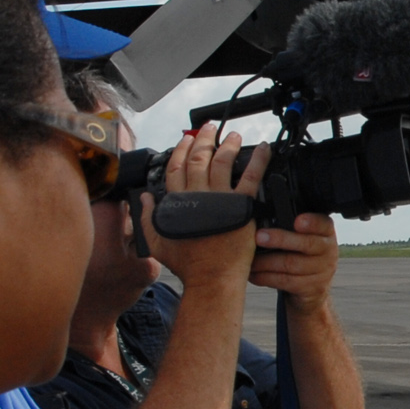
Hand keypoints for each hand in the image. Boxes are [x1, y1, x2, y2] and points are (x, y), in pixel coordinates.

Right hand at [143, 123, 270, 288]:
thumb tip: (145, 198)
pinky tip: (265, 149)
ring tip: (234, 135)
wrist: (212, 279)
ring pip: (223, 161)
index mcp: (178, 203)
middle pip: (199, 158)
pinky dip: (259, 159)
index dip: (181, 149)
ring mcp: (221, 199)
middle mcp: (198, 196)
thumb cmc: (188, 266)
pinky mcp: (242, 206)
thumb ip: (148, 218)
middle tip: (210, 129)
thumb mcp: (158, 244)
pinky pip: (251, 176)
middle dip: (204, 139)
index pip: (176, 167)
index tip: (187, 139)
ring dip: (228, 144)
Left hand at [252, 213, 340, 309]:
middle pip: (306, 243)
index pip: (323, 224)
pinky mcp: (312, 288)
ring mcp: (322, 271)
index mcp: (326, 232)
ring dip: (265, 262)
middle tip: (259, 236)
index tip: (297, 221)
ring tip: (249, 258)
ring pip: (291, 264)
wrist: (312, 289)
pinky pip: (285, 281)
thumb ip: (290, 226)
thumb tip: (260, 216)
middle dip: (280, 239)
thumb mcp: (302, 238)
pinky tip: (253, 274)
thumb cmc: (301, 256)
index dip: (311, 222)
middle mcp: (328, 251)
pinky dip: (265, 277)